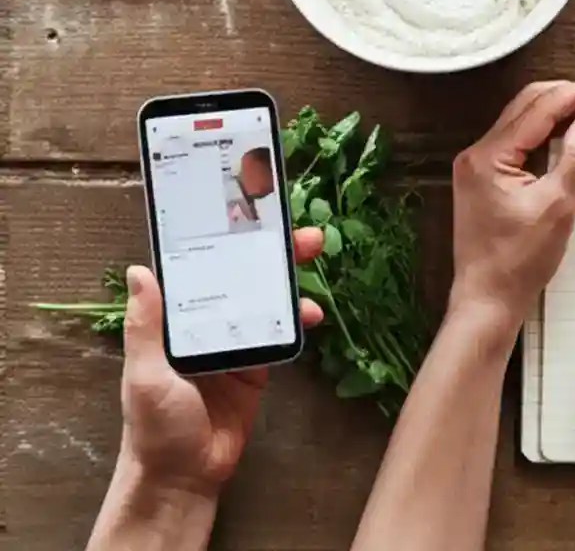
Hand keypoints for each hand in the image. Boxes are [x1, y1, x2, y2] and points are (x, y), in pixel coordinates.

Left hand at [117, 228, 325, 494]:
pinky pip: (280, 335)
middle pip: (242, 279)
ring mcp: (233, 344)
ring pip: (266, 302)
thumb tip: (141, 272)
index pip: (201, 271)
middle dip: (272, 255)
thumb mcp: (143, 374)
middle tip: (303, 236)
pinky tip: (312, 313)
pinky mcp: (257, 367)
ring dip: (291, 282)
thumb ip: (146, 326)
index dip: (225, 244)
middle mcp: (205, 325)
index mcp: (174, 322)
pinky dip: (297, 322)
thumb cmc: (154, 426)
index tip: (250, 219)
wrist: (185, 475)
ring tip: (313, 263)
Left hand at [451, 78, 574, 326]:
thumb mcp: (558, 209)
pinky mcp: (485, 182)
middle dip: (568, 97)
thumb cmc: (518, 262)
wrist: (487, 300)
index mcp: (489, 156)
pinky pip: (518, 145)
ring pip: (522, 123)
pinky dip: (546, 137)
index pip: (539, 107)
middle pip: (527, 106)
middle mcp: (477, 154)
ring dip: (558, 115)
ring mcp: (478, 168)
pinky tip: (570, 142)